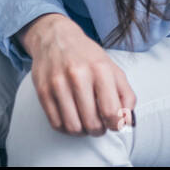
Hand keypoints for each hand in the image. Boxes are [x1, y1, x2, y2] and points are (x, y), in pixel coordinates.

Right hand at [17, 13, 136, 135]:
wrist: (56, 37)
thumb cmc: (87, 56)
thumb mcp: (113, 68)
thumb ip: (126, 95)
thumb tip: (127, 122)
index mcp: (100, 69)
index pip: (111, 112)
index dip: (115, 125)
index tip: (113, 124)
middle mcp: (78, 75)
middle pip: (92, 123)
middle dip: (98, 130)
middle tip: (98, 124)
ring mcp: (57, 83)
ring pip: (73, 127)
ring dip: (82, 131)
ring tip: (84, 122)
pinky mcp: (42, 90)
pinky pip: (55, 123)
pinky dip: (65, 128)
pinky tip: (71, 118)